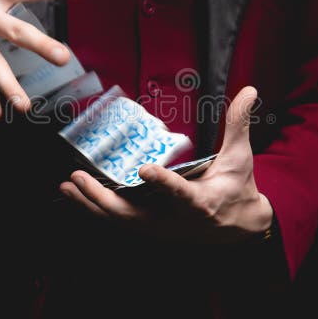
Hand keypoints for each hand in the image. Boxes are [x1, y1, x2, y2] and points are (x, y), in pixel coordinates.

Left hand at [59, 86, 273, 242]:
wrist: (239, 226)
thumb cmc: (238, 188)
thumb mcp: (241, 157)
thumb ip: (238, 123)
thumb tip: (250, 89)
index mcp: (202, 202)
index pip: (181, 193)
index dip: (163, 184)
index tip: (145, 170)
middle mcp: (176, 220)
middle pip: (133, 215)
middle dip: (102, 197)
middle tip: (78, 176)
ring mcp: (161, 228)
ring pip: (120, 220)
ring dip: (91, 204)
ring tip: (67, 186)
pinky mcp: (151, 229)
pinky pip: (118, 222)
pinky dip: (95, 209)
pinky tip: (77, 196)